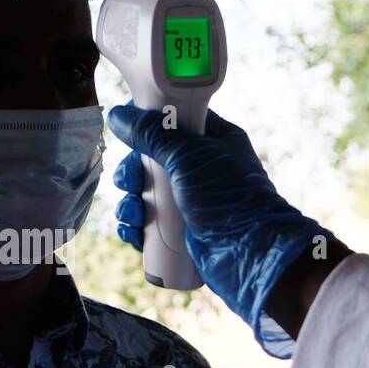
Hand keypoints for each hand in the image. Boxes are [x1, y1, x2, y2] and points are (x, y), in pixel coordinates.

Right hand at [109, 104, 347, 356]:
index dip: (146, 124)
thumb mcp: (187, 155)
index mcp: (212, 140)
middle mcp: (200, 169)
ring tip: (133, 214)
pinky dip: (135, 228)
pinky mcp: (181, 231)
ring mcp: (190, 201)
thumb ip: (151, 133)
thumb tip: (118, 114)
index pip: (173, 121)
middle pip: (150, 161)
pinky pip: (148, 224)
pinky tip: (132, 232)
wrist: (250, 253)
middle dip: (132, 173)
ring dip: (130, 203)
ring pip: (145, 195)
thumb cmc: (227, 197)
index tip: (127, 131)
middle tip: (131, 182)